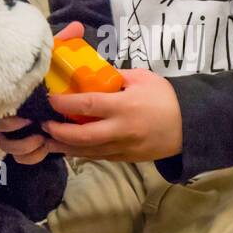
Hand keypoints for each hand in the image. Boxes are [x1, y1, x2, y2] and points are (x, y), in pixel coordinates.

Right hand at [0, 21, 82, 164]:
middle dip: (18, 137)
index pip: (4, 108)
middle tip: (35, 132)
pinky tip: (43, 150)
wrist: (49, 91)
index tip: (26, 116)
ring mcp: (17, 131)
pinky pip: (22, 157)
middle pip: (3, 133)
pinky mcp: (26, 144)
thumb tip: (76, 28)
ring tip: (40, 141)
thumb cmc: (47, 74)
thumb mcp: (52, 57)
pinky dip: (30, 156)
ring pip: (11, 148)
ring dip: (25, 147)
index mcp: (17, 95)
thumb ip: (61, 44)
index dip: (12, 118)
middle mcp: (13, 114)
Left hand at [42, 68, 182, 162]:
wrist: (188, 126)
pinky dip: (81, 152)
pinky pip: (98, 157)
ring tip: (48, 139)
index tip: (50, 99)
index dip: (65, 104)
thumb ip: (115, 77)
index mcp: (125, 106)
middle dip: (58, 132)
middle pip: (81, 136)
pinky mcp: (125, 158)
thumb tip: (90, 74)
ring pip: (86, 151)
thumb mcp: (142, 78)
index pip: (88, 105)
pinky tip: (69, 148)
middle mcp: (121, 129)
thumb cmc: (165, 98)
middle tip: (45, 124)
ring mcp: (122, 147)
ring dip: (64, 146)